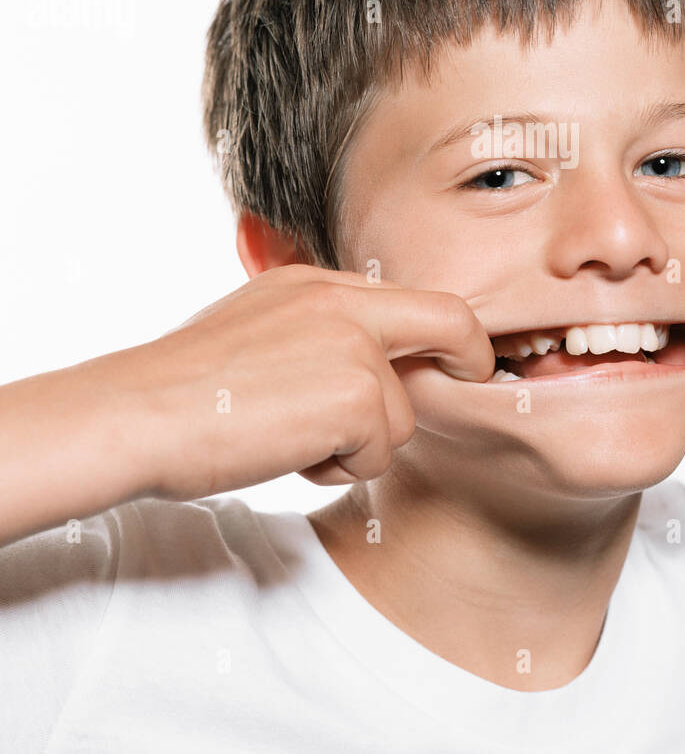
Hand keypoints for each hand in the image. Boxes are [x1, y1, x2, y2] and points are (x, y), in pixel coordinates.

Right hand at [137, 264, 494, 500]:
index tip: (458, 349)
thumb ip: (308, 334)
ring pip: (401, 415)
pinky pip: (377, 453)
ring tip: (290, 441)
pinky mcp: (356, 395)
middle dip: (471, 352)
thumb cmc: (177, 390)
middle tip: (478, 373)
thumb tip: (352, 362)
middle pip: (447, 320)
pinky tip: (286, 454)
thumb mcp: (249, 331)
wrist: (137, 414)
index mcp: (311, 285)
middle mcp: (341, 302)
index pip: (402, 297)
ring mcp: (353, 345)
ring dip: (358, 445)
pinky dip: (337, 468)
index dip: (439, 327)